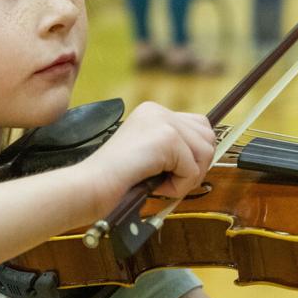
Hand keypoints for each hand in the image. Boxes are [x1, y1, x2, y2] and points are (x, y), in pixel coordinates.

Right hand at [80, 101, 215, 212]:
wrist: (89, 186)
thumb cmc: (115, 180)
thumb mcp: (147, 154)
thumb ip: (172, 148)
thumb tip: (206, 154)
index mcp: (152, 111)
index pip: (198, 125)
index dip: (195, 153)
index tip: (176, 172)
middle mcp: (158, 110)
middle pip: (207, 136)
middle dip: (196, 165)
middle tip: (169, 180)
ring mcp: (162, 122)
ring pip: (205, 153)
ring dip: (187, 178)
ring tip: (160, 183)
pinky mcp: (167, 138)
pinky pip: (193, 170)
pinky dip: (178, 187)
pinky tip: (155, 185)